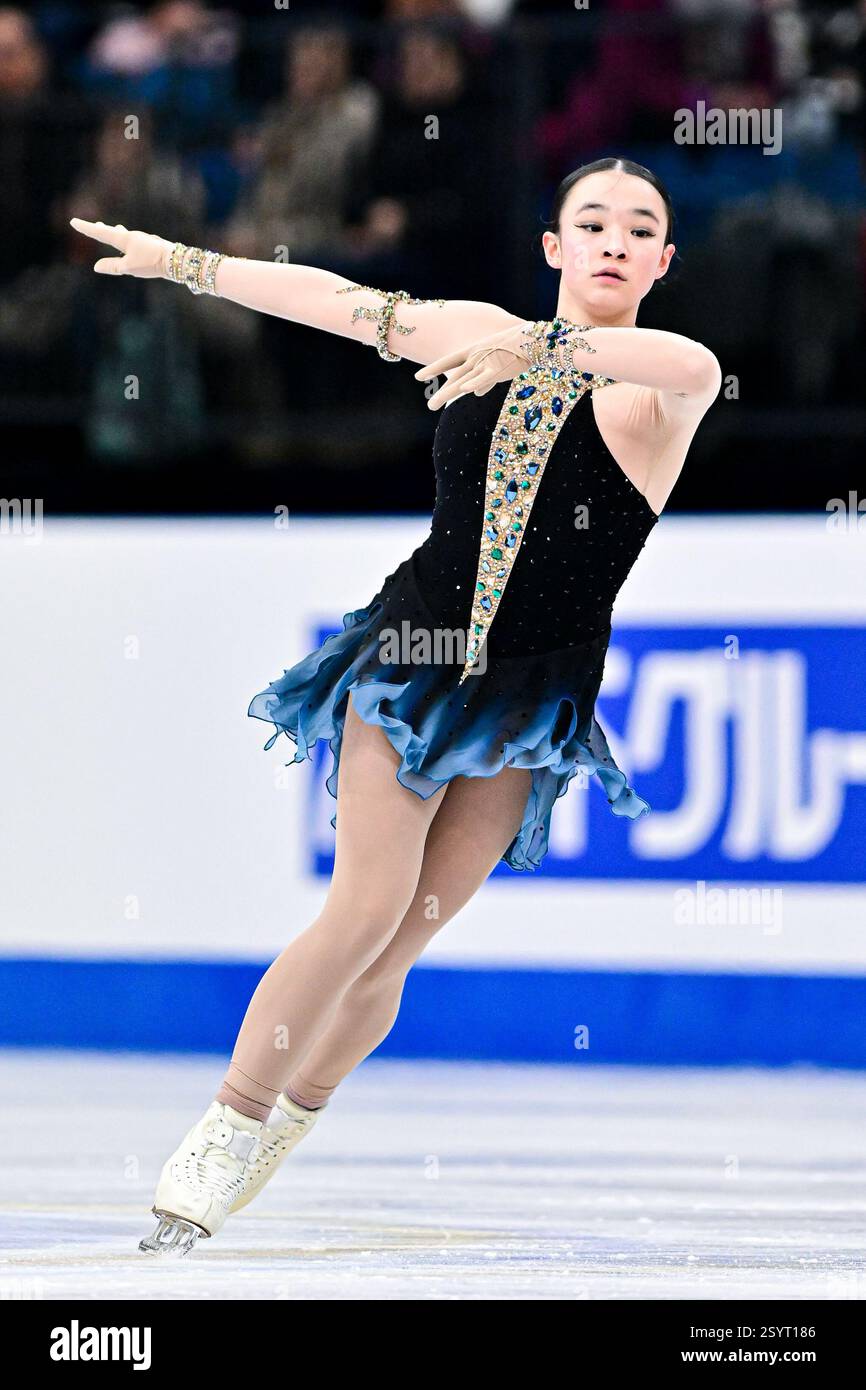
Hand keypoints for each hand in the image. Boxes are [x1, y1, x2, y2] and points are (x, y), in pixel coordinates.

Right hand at [68, 217, 173, 278]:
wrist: (176, 260)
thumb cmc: (151, 263)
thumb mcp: (129, 267)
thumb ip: (112, 266)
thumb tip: (96, 266)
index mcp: (124, 239)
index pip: (100, 234)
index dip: (86, 229)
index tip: (73, 221)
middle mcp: (132, 236)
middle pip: (112, 232)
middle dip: (102, 229)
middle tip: (94, 225)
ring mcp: (142, 239)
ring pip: (124, 235)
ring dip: (115, 233)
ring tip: (110, 229)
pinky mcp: (150, 245)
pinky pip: (134, 241)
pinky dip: (127, 240)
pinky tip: (133, 244)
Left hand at [413, 321, 534, 409]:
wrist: (531, 339)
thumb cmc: (515, 349)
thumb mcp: (496, 363)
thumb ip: (485, 381)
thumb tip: (477, 394)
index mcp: (473, 351)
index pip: (449, 361)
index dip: (434, 368)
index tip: (419, 377)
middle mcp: (475, 358)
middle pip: (454, 377)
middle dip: (441, 392)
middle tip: (429, 406)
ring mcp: (484, 363)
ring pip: (462, 381)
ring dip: (447, 393)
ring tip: (433, 405)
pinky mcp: (497, 369)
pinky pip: (484, 378)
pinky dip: (474, 383)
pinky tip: (463, 390)